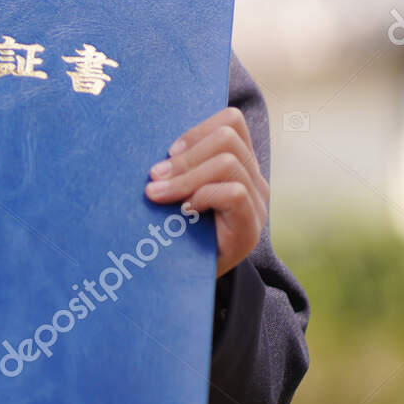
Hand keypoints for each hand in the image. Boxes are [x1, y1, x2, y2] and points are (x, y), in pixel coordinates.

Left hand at [145, 106, 268, 277]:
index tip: (168, 153)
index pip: (231, 120)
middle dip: (185, 156)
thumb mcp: (171, 191)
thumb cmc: (172, 230)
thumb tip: (147, 148)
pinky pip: (234, 193)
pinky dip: (203, 196)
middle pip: (227, 138)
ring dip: (185, 177)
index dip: (196, 130)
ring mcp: (257, 203)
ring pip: (228, 163)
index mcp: (237, 163)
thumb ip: (172, 166)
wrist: (185, 282)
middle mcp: (253, 180)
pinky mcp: (251, 228)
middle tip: (155, 178)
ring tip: (159, 195)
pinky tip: (185, 212)